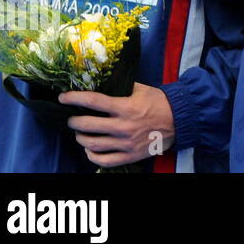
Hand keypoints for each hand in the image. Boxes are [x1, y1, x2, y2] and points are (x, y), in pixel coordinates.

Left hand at [60, 83, 175, 166]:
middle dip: (74, 122)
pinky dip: (92, 155)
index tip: (62, 98)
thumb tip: (101, 82)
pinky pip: (103, 160)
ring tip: (80, 133)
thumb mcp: (141, 89)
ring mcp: (126, 144)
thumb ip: (121, 87)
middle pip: (87, 126)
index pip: (93, 102)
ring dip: (81, 138)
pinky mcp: (130, 155)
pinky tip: (90, 149)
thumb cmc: (159, 102)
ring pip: (92, 144)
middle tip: (71, 119)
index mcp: (126, 107)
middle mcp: (123, 126)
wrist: (180, 120)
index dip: (74, 99)